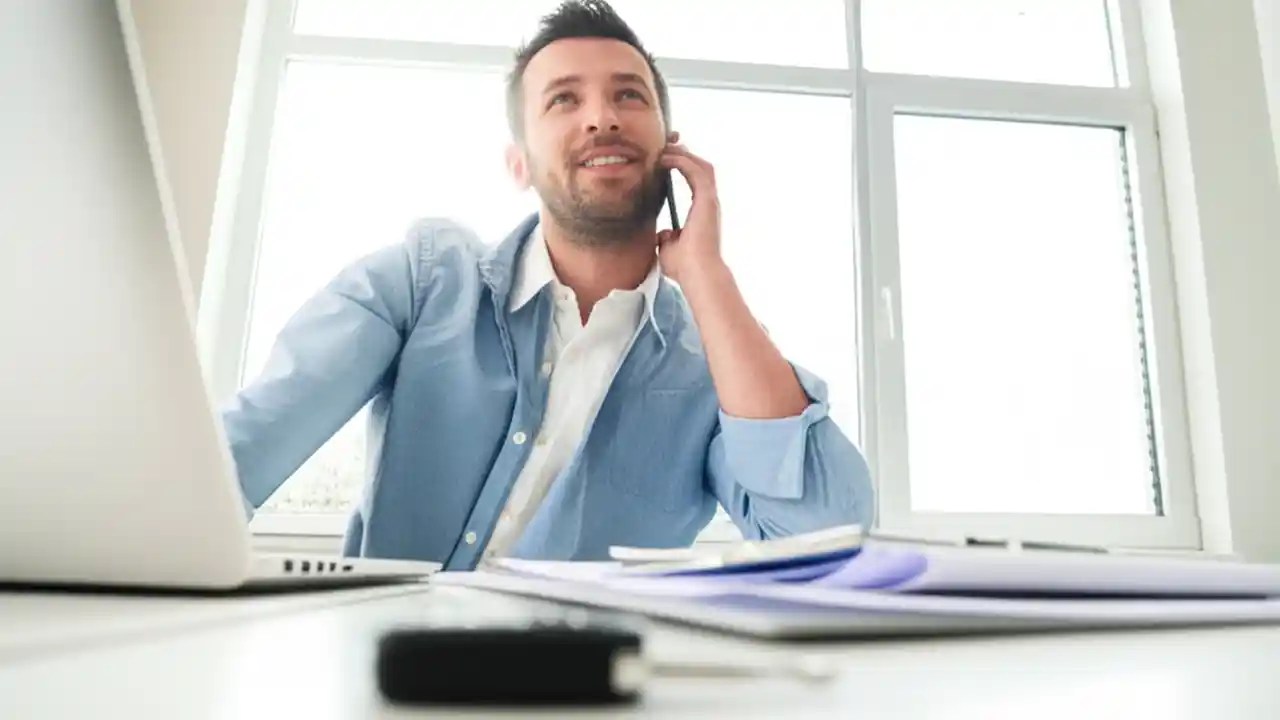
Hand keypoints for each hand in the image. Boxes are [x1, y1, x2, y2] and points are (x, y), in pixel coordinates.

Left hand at [656, 132, 726, 287]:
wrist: (697, 274)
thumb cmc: (685, 267)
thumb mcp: (669, 248)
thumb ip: (667, 237)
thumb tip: (663, 233)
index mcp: (703, 211)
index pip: (696, 178)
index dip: (683, 164)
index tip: (665, 157)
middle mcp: (710, 203)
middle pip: (701, 166)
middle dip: (684, 152)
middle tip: (664, 145)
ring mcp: (710, 201)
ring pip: (701, 165)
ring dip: (683, 154)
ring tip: (664, 148)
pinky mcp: (707, 200)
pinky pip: (696, 171)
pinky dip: (681, 162)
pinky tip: (665, 159)